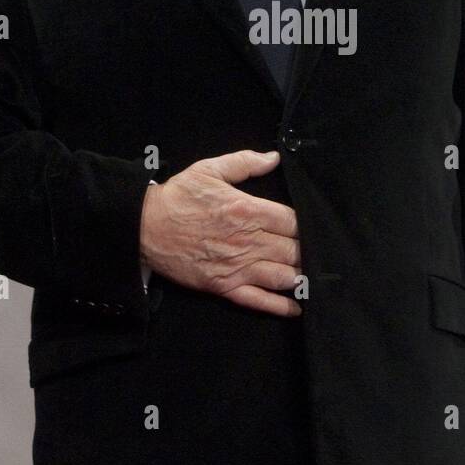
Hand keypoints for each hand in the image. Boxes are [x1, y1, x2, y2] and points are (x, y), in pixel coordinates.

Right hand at [139, 149, 301, 316]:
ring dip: (302, 278)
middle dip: (309, 253)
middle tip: (320, 255)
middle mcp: (248, 241)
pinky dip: (281, 305)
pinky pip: (259, 300)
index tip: (314, 229)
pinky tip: (297, 307)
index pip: (293, 222)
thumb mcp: (209, 169)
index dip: (308, 227)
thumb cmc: (178, 197)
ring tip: (314, 278)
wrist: (144, 227)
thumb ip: (245, 162)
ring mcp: (237, 267)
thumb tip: (274, 158)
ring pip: (283, 276)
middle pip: (294, 250)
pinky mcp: (225, 287)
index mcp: (248, 210)